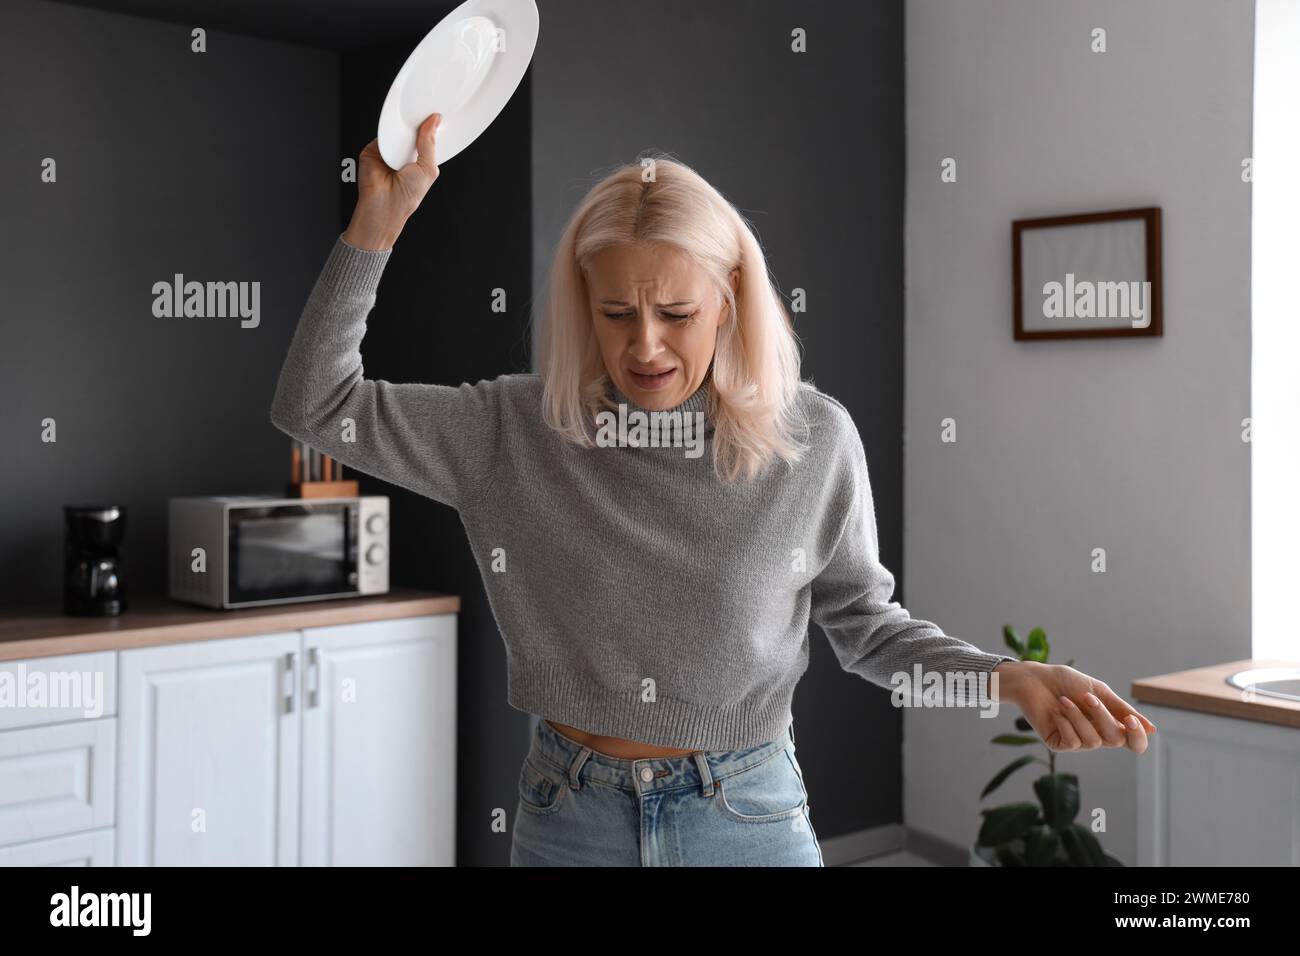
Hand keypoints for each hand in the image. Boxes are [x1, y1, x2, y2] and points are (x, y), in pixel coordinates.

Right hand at [343, 112, 442, 250]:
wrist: (384, 204)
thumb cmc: (407, 195)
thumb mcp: (428, 168)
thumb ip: (429, 143)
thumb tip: (434, 121)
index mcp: (419, 160)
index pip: (426, 139)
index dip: (432, 128)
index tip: (438, 115)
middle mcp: (404, 155)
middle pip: (411, 132)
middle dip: (418, 124)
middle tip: (425, 114)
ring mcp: (389, 151)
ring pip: (396, 131)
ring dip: (403, 128)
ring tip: (410, 126)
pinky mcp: (373, 149)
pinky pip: (382, 134)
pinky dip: (388, 131)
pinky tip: (395, 133)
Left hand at [994, 660, 1155, 754]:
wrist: (1035, 678)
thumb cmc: (1067, 683)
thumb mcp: (1098, 692)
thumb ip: (1121, 710)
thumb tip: (1152, 729)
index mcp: (1111, 723)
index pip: (1133, 742)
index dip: (1137, 736)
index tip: (1130, 720)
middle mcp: (1097, 736)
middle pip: (1114, 739)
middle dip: (1102, 716)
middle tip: (1086, 696)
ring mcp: (1078, 742)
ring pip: (1092, 741)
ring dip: (1078, 717)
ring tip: (1065, 700)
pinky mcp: (1059, 744)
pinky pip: (1071, 741)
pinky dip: (1065, 722)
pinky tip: (1056, 710)